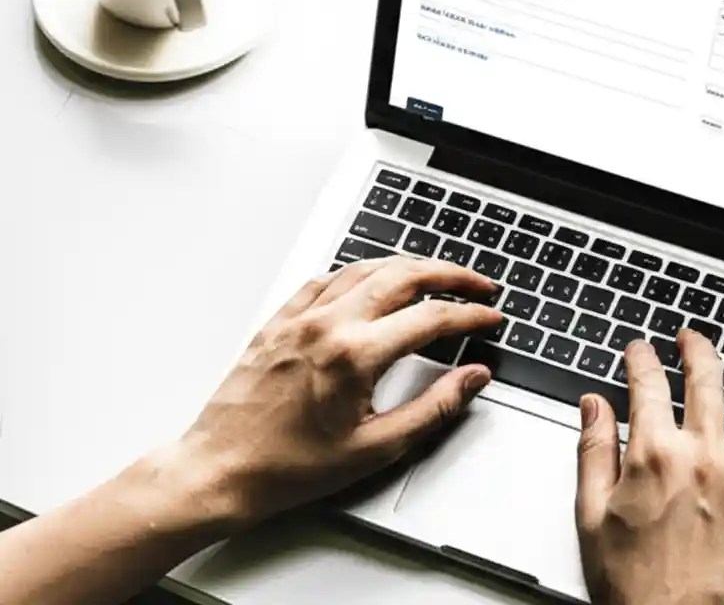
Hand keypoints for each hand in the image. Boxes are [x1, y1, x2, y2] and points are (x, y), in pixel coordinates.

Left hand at [164, 256, 501, 526]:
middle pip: (403, 276)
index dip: (471, 315)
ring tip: (435, 275)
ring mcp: (299, 319)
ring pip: (365, 268)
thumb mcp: (375, 448)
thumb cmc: (287, 468)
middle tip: (478, 283)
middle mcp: (327, 325)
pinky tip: (369, 282)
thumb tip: (471, 379)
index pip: (431, 318)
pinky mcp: (278, 323)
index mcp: (355, 355)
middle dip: (449, 274)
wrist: (219, 471)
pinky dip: (358, 273)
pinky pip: (324, 280)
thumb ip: (433, 408)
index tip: (491, 318)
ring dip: (408, 266)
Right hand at [575, 330, 723, 604]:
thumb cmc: (635, 587)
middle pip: (706, 382)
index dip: (641, 358)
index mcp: (654, 456)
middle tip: (690, 339)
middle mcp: (702, 457)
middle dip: (696, 350)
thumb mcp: (591, 516)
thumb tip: (593, 406)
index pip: (648, 385)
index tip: (639, 350)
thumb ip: (593, 451)